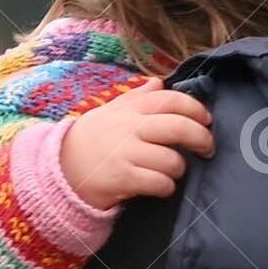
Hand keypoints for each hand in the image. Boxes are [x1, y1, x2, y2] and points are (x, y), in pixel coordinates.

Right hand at [58, 78, 213, 208]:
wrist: (60, 170)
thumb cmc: (92, 139)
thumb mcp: (110, 112)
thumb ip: (136, 97)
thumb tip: (159, 81)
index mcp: (129, 108)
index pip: (171, 99)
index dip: (195, 108)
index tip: (206, 119)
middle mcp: (128, 127)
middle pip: (178, 128)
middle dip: (202, 139)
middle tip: (207, 148)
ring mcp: (124, 153)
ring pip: (172, 160)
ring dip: (180, 168)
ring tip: (174, 170)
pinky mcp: (121, 179)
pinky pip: (159, 183)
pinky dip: (167, 187)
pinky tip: (162, 186)